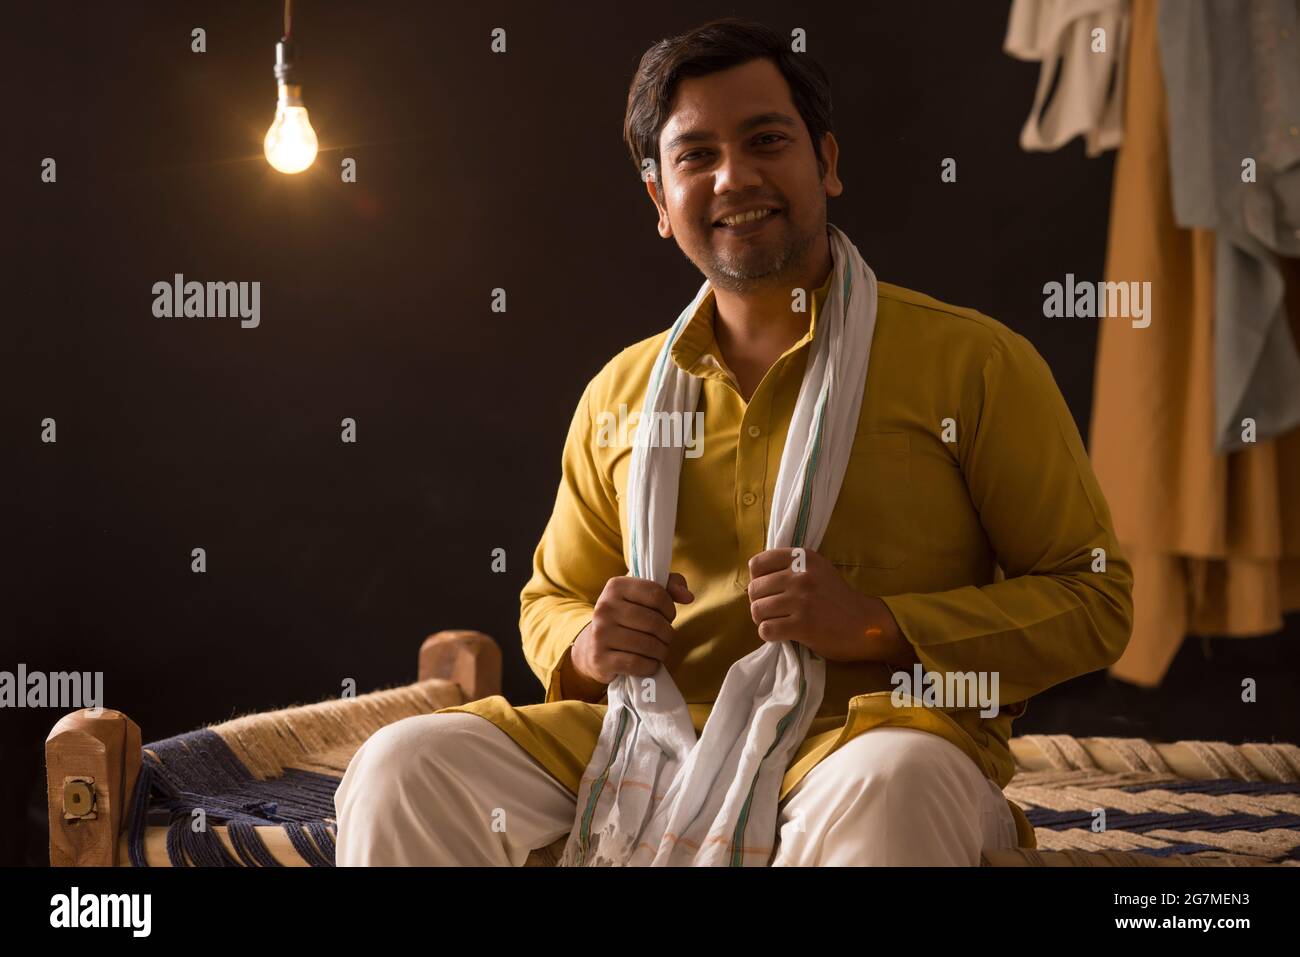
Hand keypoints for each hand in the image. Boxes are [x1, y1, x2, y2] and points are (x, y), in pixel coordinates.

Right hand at [567, 573, 694, 694]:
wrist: (591, 646)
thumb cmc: (625, 617)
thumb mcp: (642, 594)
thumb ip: (669, 586)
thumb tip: (688, 596)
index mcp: (615, 586)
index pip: (656, 593)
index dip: (670, 608)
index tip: (668, 616)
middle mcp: (604, 607)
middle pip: (654, 622)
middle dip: (667, 633)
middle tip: (665, 638)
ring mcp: (600, 634)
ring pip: (648, 645)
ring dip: (661, 651)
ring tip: (659, 650)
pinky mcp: (600, 659)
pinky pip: (637, 664)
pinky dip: (650, 666)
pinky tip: (649, 663)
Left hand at [746, 547, 910, 662]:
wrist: (864, 623)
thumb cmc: (836, 598)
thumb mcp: (817, 570)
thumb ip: (789, 568)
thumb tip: (753, 581)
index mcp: (803, 558)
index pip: (757, 563)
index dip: (757, 579)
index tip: (768, 590)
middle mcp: (801, 576)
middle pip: (754, 589)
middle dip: (759, 602)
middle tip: (773, 611)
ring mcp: (802, 600)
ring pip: (757, 610)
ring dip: (763, 620)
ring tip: (777, 622)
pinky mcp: (802, 625)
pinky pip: (766, 629)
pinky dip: (769, 634)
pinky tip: (781, 633)